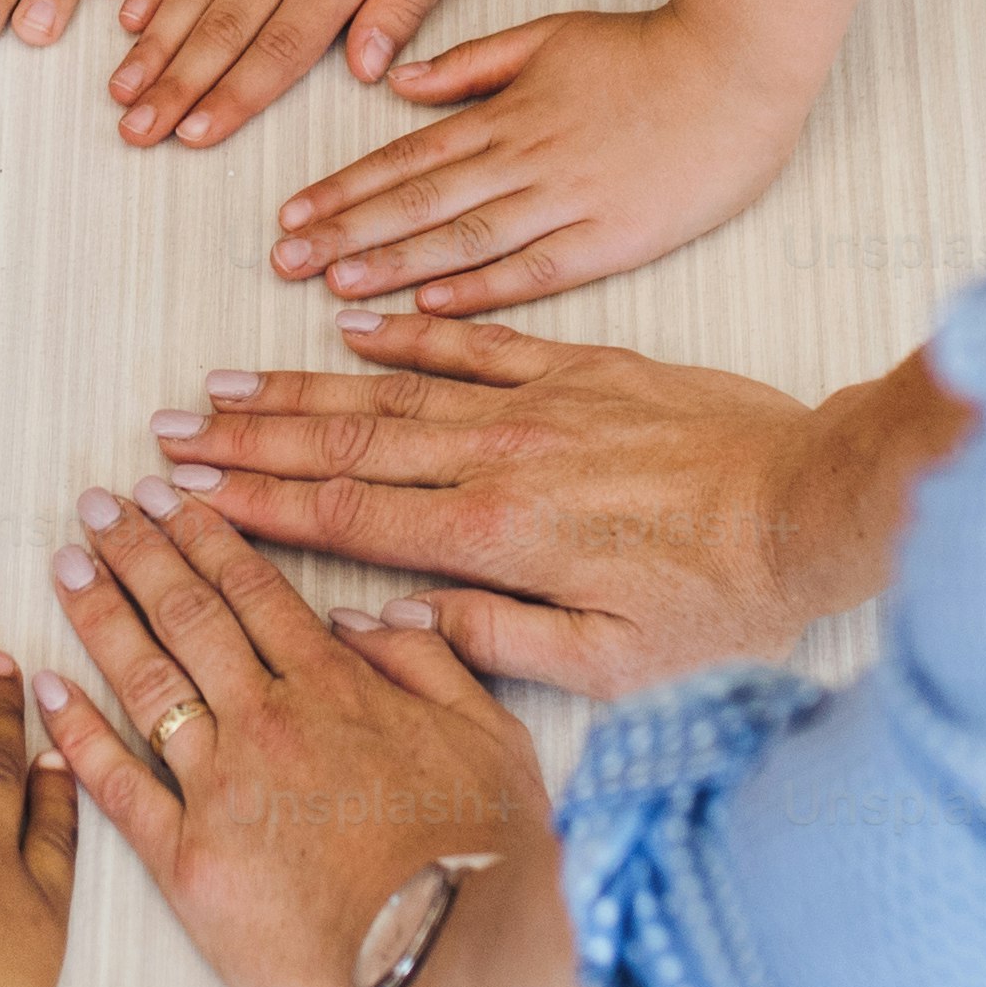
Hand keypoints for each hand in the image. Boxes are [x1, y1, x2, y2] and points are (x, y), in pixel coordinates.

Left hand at [33, 481, 554, 986]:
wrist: (449, 962)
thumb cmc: (484, 859)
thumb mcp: (489, 738)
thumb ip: (430, 666)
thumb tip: (372, 619)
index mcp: (336, 688)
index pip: (254, 591)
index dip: (205, 537)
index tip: (168, 497)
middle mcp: (266, 721)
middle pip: (188, 616)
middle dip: (138, 552)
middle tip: (97, 506)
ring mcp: (221, 789)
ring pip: (145, 680)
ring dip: (100, 616)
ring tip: (65, 566)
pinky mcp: (188, 862)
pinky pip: (118, 786)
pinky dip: (77, 734)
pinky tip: (47, 689)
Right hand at [113, 0, 485, 146]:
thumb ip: (405, 7)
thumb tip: (368, 72)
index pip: (278, 50)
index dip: (232, 98)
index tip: (194, 136)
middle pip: (221, 30)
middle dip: (174, 88)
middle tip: (135, 131)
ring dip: (153, 43)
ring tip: (121, 88)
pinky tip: (129, 11)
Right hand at [145, 309, 961, 696]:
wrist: (815, 506)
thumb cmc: (720, 602)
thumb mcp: (607, 663)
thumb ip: (487, 643)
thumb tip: (385, 629)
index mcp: (498, 536)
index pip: (347, 519)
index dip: (258, 506)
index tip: (190, 495)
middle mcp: (501, 456)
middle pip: (346, 447)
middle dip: (249, 441)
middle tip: (170, 431)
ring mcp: (539, 402)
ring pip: (393, 388)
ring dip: (303, 387)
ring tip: (226, 382)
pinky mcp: (585, 365)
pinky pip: (475, 338)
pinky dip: (407, 328)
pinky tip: (350, 322)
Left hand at [266, 2, 820, 312]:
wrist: (739, 68)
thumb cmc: (646, 51)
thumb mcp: (549, 35)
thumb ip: (472, 65)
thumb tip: (398, 85)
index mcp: (507, 114)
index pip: (406, 158)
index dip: (343, 189)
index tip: (291, 215)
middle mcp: (526, 160)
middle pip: (420, 202)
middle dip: (346, 234)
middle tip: (284, 263)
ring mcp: (569, 201)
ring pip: (464, 238)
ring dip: (395, 264)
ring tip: (335, 287)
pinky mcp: (613, 238)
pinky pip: (535, 269)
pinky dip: (481, 289)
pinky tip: (431, 306)